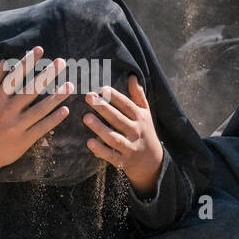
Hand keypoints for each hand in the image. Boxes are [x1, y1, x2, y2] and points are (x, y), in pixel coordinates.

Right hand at [0, 48, 74, 210]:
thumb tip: (4, 61)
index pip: (14, 76)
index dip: (27, 62)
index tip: (40, 49)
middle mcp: (7, 111)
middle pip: (31, 90)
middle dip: (47, 75)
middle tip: (61, 63)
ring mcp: (16, 126)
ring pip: (40, 109)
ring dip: (57, 97)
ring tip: (70, 86)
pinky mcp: (24, 141)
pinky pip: (42, 128)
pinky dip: (54, 119)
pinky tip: (65, 110)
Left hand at [82, 76, 163, 196]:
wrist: (152, 162)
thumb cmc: (145, 132)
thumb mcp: (145, 113)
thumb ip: (138, 96)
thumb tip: (132, 76)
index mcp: (140, 118)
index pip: (127, 105)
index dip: (115, 97)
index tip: (102, 88)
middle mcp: (135, 132)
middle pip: (118, 119)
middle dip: (103, 108)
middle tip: (89, 97)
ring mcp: (130, 147)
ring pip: (114, 138)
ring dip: (100, 128)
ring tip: (86, 118)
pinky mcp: (123, 161)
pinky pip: (111, 156)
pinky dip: (101, 150)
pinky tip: (89, 142)